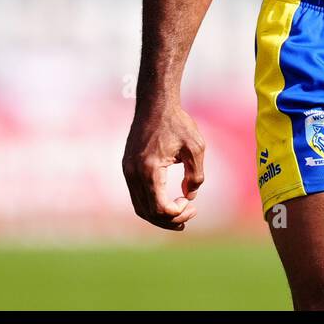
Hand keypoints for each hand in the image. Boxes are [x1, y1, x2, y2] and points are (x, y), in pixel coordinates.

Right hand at [122, 101, 205, 230]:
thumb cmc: (178, 123)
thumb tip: (189, 196)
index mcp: (150, 169)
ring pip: (139, 206)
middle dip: (169, 220)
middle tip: (189, 214)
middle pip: (147, 212)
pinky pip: (136, 195)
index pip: (159, 208)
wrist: (155, 104)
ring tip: (179, 215)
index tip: (191, 204)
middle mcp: (134, 173)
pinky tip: (167, 202)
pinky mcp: (127, 167)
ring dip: (159, 216)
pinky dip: (150, 204)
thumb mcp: (196, 147)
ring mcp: (128, 171)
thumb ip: (195, 175)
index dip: (177, 214)